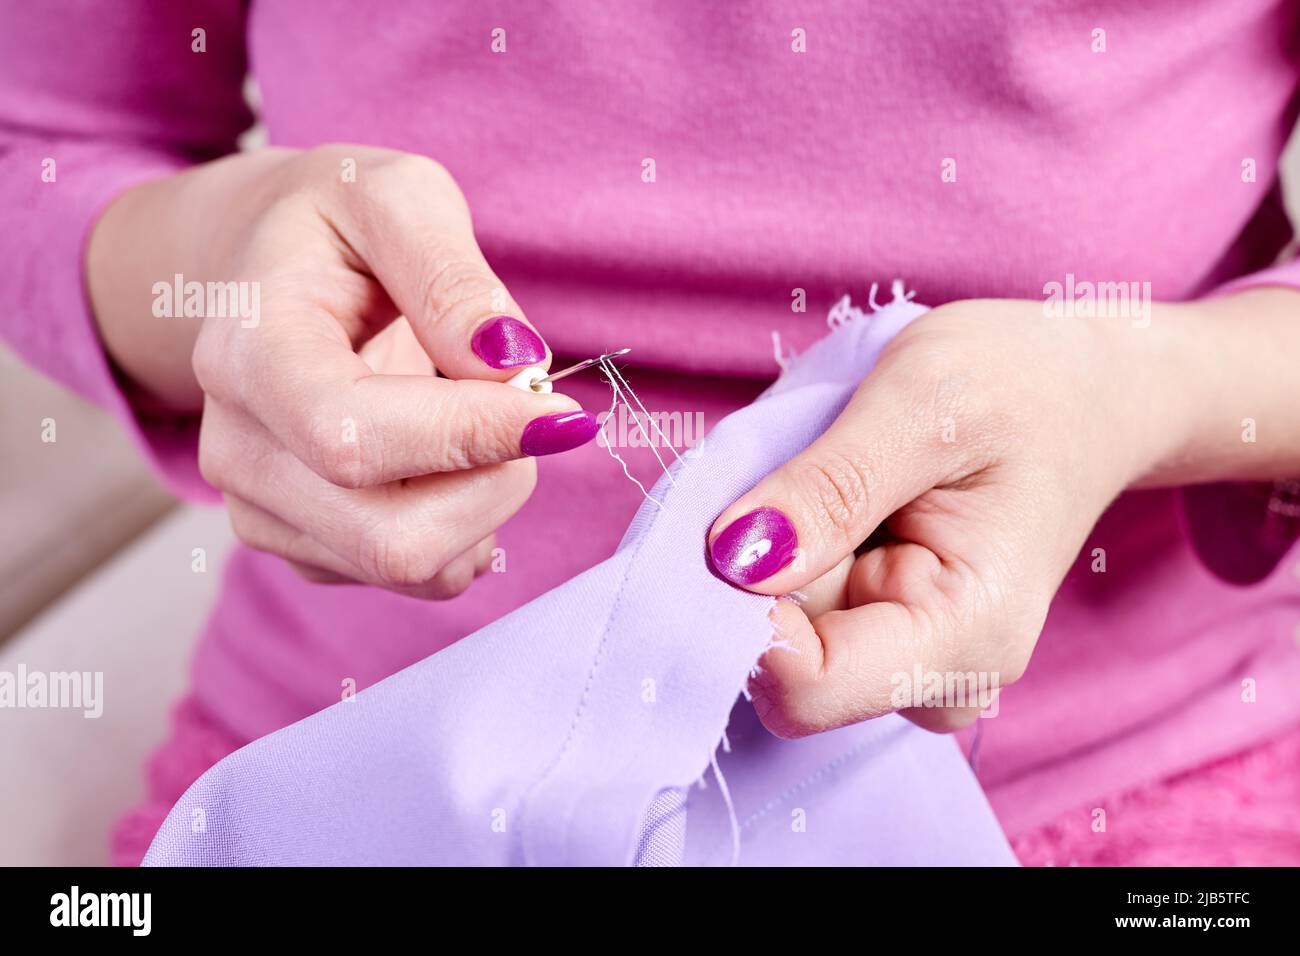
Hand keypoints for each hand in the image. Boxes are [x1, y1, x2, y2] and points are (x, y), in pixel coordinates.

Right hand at [89, 146, 597, 596]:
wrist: (266, 269)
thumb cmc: (335, 225)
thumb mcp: (397, 198)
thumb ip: (451, 275)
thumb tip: (511, 367)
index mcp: (248, 350)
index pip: (354, 439)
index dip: (471, 437)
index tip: (561, 412)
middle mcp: (238, 448)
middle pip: (390, 536)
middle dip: (496, 481)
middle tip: (529, 410)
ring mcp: (262, 509)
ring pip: (413, 567)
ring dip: (487, 504)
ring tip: (485, 421)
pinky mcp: (306, 544)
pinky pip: (418, 576)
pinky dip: (469, 529)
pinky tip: (463, 463)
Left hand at [707, 298, 1180, 734]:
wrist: (1082, 393)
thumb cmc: (1021, 385)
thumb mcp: (923, 402)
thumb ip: (831, 486)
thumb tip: (733, 561)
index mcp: (966, 637)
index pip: (805, 686)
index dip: (747, 612)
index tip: (746, 522)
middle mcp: (936, 676)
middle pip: (782, 666)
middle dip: (764, 574)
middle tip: (811, 474)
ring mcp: (906, 660)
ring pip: (779, 637)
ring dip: (775, 558)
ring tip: (840, 478)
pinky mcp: (881, 635)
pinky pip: (792, 612)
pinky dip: (787, 554)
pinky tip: (838, 503)